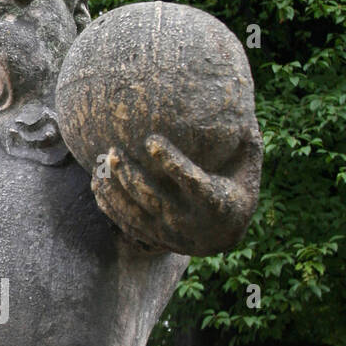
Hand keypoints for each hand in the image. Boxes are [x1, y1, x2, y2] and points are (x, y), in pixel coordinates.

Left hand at [92, 129, 261, 255]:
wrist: (221, 238)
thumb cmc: (235, 190)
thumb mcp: (248, 169)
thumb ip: (246, 142)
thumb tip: (243, 108)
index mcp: (213, 202)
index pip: (190, 181)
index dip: (171, 162)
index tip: (151, 140)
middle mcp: (187, 220)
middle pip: (152, 198)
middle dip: (130, 175)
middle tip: (113, 149)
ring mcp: (167, 232)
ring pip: (133, 211)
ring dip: (114, 188)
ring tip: (101, 163)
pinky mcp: (152, 237)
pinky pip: (125, 222)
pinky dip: (108, 204)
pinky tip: (97, 183)